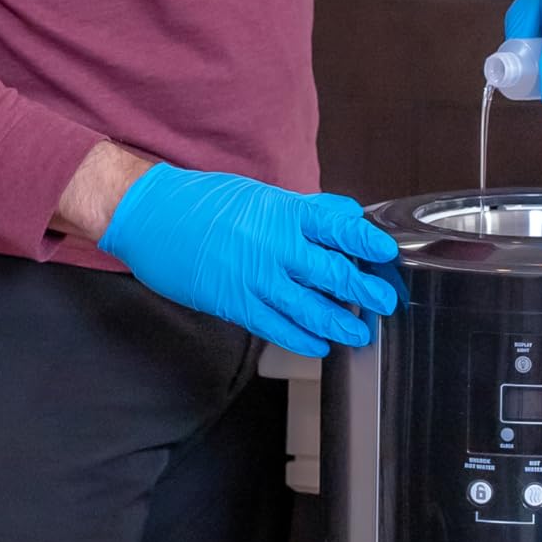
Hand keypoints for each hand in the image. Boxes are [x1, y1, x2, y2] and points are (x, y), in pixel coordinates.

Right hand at [98, 166, 399, 357]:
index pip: (338, 228)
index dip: (367, 242)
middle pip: (331, 273)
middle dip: (363, 290)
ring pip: (308, 307)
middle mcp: (275, 247)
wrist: (155, 217)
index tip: (387, 253)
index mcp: (284, 214)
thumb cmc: (206, 202)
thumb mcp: (261, 196)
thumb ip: (306, 211)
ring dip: (338, 322)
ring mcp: (255, 278)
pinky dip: (301, 338)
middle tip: (385, 301)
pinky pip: (276, 326)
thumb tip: (346, 216)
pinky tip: (319, 345)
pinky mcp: (236, 304)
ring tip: (359, 332)